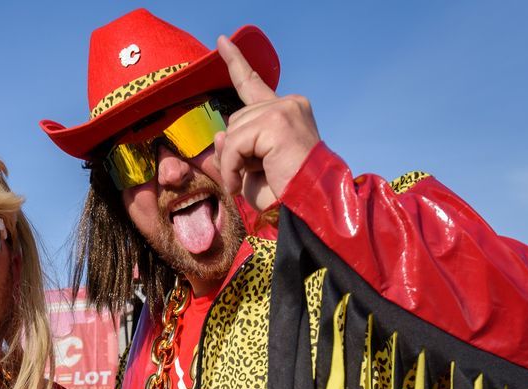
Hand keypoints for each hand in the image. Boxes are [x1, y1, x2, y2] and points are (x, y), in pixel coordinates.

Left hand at [214, 35, 320, 210]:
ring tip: (252, 179)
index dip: (236, 63)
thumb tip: (218, 132)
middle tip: (253, 175)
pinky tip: (241, 182)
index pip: (253, 84)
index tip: (222, 42)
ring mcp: (285, 109)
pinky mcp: (278, 121)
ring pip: (232, 130)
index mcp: (286, 111)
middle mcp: (289, 104)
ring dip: (232, 162)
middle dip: (234, 151)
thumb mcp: (250, 168)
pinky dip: (231, 166)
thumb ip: (233, 146)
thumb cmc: (284, 194)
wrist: (309, 208)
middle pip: (235, 119)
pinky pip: (234, 142)